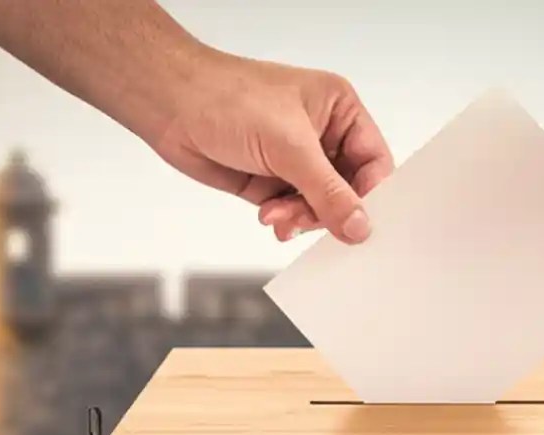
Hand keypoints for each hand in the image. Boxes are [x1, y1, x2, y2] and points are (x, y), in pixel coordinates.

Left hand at [150, 51, 393, 242]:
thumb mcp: (289, 146)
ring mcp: (295, 158)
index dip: (370, 195)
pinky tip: (268, 215)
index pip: (374, 161)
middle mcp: (322, 133)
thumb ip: (329, 192)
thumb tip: (360, 227)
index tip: (362, 225)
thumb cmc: (226, 98)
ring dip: (302, 217)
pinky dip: (284, 218)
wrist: (169, 104)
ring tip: (279, 217)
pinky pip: (293, 210)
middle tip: (310, 222)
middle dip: (329, 211)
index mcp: (339, 109)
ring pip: (319, 205)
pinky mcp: (270, 179)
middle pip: (348, 189)